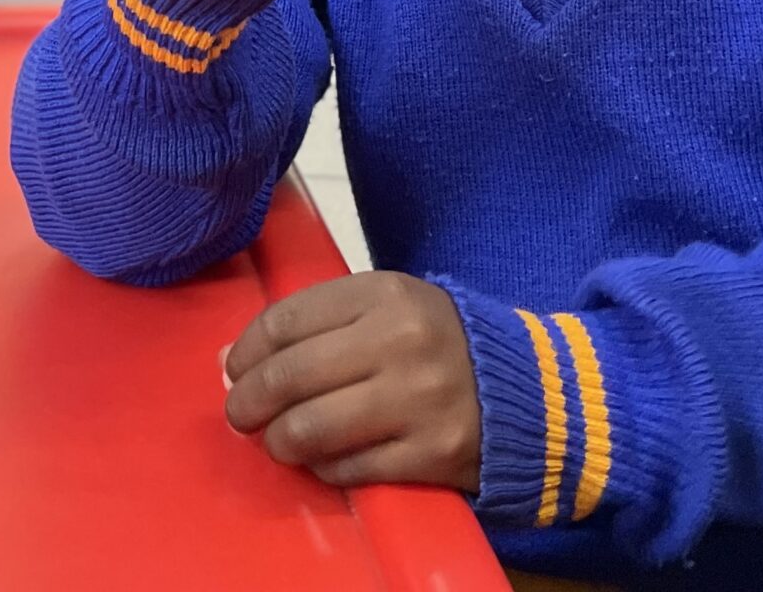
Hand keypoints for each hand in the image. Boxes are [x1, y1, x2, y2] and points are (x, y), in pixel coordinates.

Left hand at [222, 272, 481, 494]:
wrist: (527, 391)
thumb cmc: (438, 343)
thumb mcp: (388, 307)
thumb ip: (318, 323)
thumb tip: (235, 358)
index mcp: (385, 294)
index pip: (286, 320)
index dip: (247, 350)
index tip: (235, 369)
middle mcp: (400, 342)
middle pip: (290, 376)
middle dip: (249, 402)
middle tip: (241, 415)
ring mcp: (417, 401)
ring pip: (311, 428)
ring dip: (279, 441)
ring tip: (278, 441)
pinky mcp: (430, 455)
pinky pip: (348, 468)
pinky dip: (323, 468)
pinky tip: (324, 460)